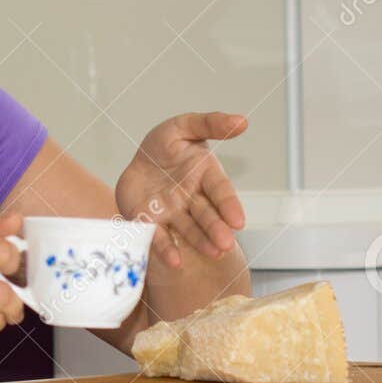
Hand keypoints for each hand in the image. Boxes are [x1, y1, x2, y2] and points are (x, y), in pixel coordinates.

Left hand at [115, 111, 247, 267]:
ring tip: (212, 254)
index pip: (220, 191)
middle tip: (226, 245)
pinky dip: (167, 249)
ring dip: (200, 242)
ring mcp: (173, 212)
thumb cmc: (165, 144)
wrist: (139, 163)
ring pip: (189, 229)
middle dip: (216, 229)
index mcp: (204, 174)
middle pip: (207, 215)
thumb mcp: (185, 125)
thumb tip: (242, 121)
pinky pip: (159, 236)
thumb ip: (211, 123)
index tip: (239, 221)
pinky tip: (175, 261)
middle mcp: (192, 197)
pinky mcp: (152, 221)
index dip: (229, 205)